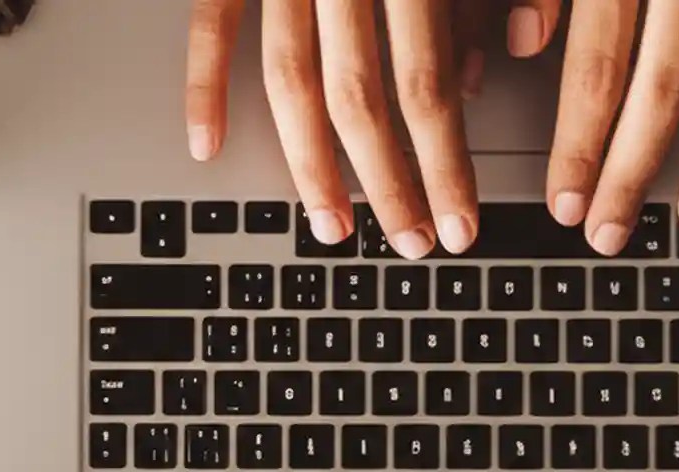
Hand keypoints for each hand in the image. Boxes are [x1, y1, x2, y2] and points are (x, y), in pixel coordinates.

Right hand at [186, 0, 478, 257]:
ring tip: (333, 225)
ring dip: (310, 164)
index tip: (460, 225)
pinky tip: (209, 146)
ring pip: (289, 80)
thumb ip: (469, 2)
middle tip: (410, 241)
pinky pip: (211, 25)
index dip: (444, 166)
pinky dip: (204, 86)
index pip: (427, 85)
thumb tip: (474, 82)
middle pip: (358, 99)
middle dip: (386, 183)